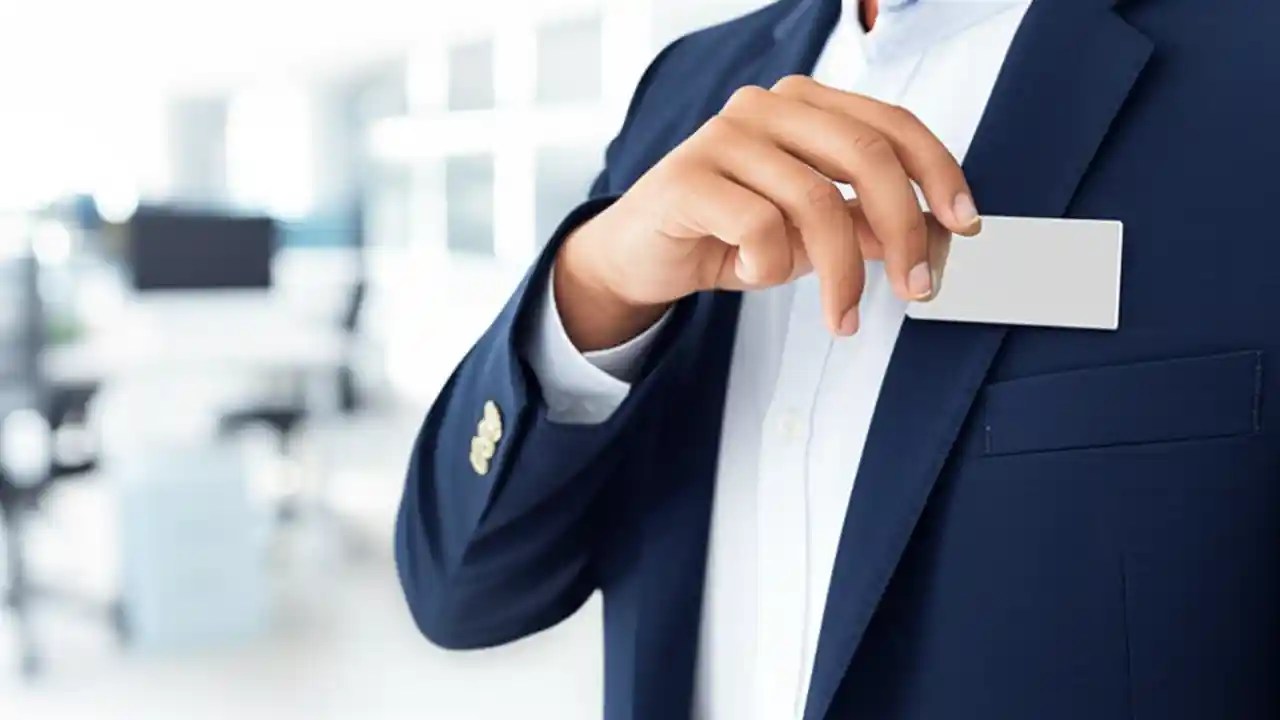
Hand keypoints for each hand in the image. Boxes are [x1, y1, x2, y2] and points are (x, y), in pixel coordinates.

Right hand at [555, 75, 980, 350]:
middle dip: (905, 229)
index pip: (891, 124)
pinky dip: (770, 267)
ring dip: (841, 274)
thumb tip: (933, 237)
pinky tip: (754, 274)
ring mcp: (724, 136)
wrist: (640, 255)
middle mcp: (767, 106)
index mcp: (804, 105)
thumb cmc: (727, 234)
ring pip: (817, 201)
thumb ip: (865, 223)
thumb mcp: (810, 232)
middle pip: (866, 155)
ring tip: (840, 316)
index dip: (938, 172)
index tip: (963, 225)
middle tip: (917, 288)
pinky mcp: (688, 177)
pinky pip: (760, 228)